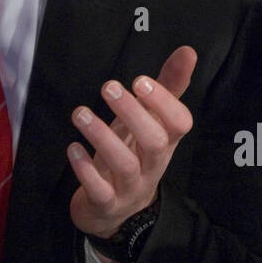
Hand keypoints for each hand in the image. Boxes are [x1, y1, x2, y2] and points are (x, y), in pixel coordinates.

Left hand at [67, 46, 196, 243]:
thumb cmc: (133, 154)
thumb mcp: (150, 121)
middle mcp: (152, 165)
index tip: (140, 80)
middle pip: (155, 142)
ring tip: (80, 113)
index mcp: (165, 142)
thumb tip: (188, 51)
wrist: (117, 211)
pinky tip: (72, 148)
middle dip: (133, 113)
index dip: (164, 102)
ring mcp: (130, 187)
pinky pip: (99, 190)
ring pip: (124, 164)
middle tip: (108, 87)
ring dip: (102, 137)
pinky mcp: (106, 204)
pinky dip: (85, 169)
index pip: (180, 124)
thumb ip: (167, 87)